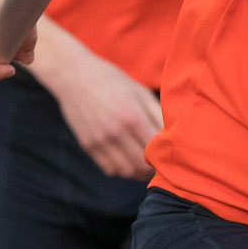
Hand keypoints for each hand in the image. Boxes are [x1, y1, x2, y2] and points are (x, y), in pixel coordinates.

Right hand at [28, 19, 161, 179]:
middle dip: (153, 168)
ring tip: (145, 163)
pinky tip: (127, 159)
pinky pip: (109, 169)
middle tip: (160, 163)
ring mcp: (99, 141)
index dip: (165, 155)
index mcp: (132, 116)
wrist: (73, 76)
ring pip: (125, 171)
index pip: (155, 149)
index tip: (171, 153)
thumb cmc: (112, 80)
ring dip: (138, 172)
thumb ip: (157, 113)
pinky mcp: (88, 145)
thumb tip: (174, 133)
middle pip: (141, 166)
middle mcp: (115, 132)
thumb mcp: (139, 91)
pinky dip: (121, 170)